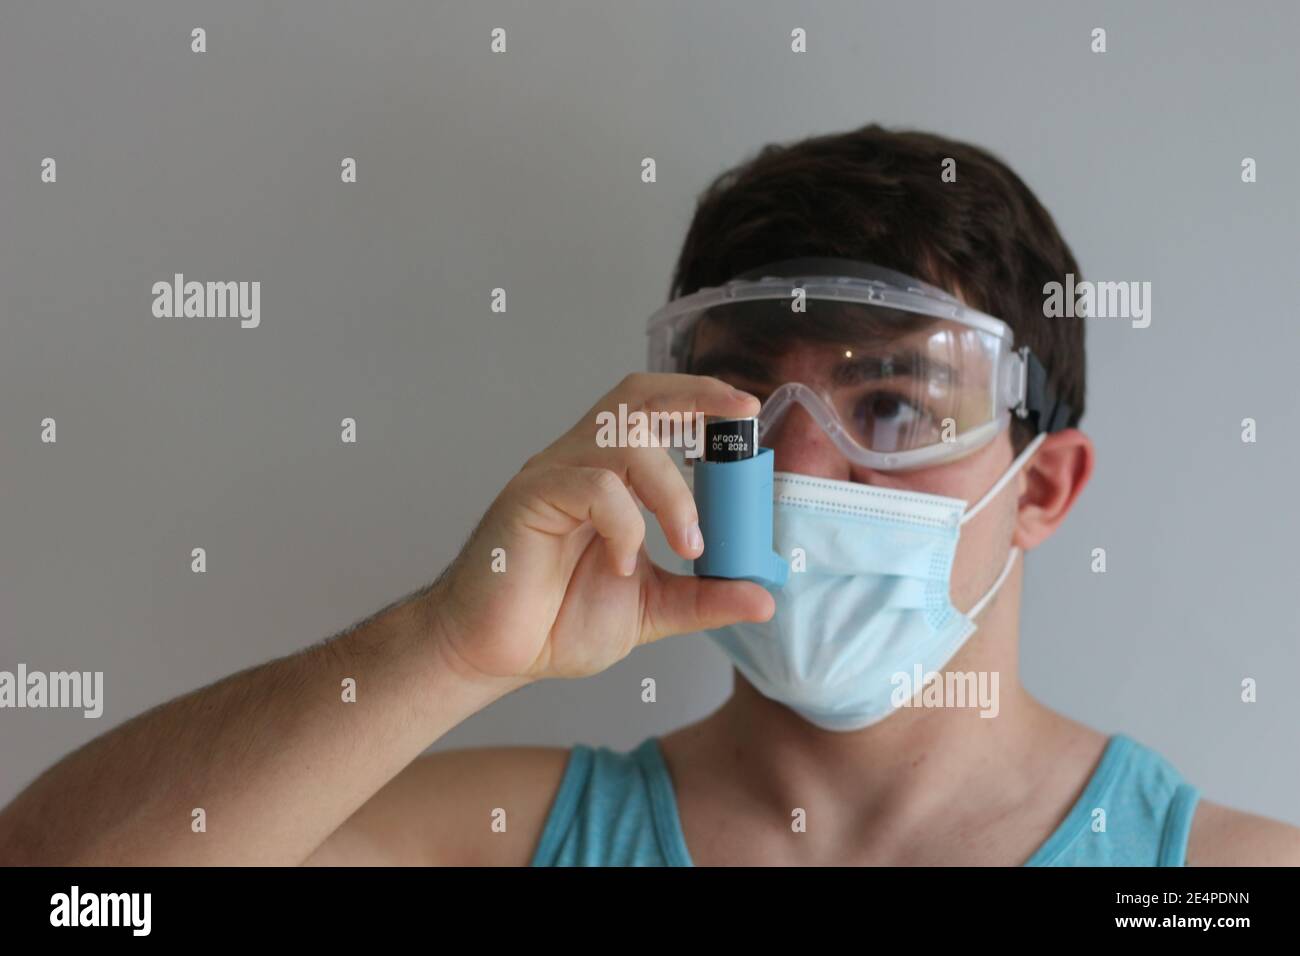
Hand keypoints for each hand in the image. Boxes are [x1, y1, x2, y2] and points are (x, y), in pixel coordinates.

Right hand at [429, 373, 775, 682]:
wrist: (494, 656)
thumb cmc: (557, 622)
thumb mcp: (652, 610)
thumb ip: (705, 598)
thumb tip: (764, 598)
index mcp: (611, 477)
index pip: (658, 412)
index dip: (703, 403)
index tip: (749, 415)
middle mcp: (581, 464)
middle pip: (637, 395)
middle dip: (696, 394)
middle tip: (741, 414)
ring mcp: (553, 476)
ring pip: (625, 438)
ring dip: (673, 489)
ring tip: (689, 543)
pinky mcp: (530, 498)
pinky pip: (593, 486)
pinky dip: (624, 523)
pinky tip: (621, 564)